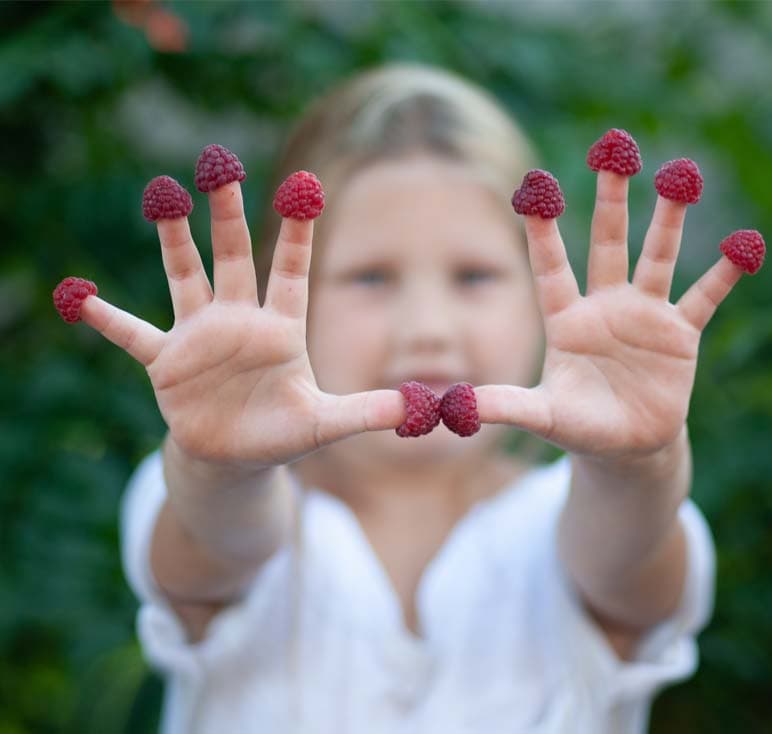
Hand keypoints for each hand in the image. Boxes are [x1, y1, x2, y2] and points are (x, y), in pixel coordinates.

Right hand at [79, 180, 402, 466]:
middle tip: (221, 162)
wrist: (234, 456)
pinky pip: (132, 334)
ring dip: (174, 240)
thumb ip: (368, 411)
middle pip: (234, 256)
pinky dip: (107, 318)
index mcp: (281, 329)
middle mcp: (239, 321)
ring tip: (162, 194)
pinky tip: (80, 295)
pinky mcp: (166, 362)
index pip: (292, 270)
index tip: (305, 186)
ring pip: (185, 276)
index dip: (299, 232)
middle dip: (228, 213)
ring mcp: (200, 336)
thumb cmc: (281, 435)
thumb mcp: (327, 424)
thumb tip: (421, 410)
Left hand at [477, 171, 744, 458]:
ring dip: (669, 219)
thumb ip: (503, 405)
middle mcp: (604, 306)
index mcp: (566, 319)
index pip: (550, 265)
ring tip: (680, 174)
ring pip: (658, 256)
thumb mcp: (541, 416)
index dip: (542, 228)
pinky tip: (744, 244)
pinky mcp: (680, 335)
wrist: (626, 446)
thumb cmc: (578, 427)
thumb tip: (452, 406)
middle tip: (614, 147)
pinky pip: (704, 297)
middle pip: (607, 242)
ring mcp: (644, 316)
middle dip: (611, 198)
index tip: (534, 184)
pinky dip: (725, 274)